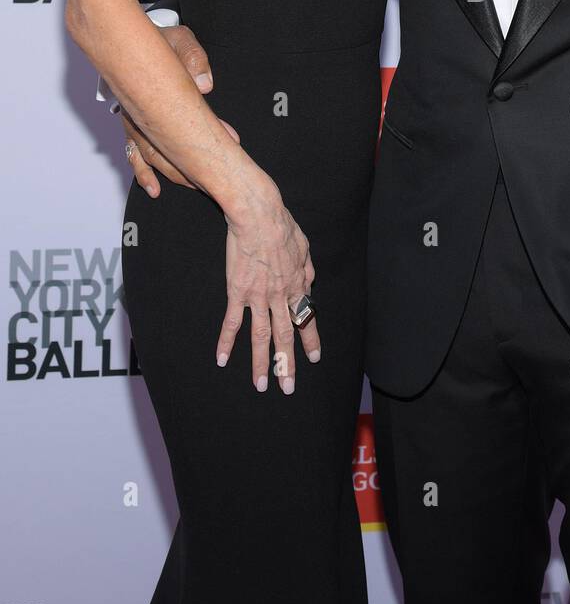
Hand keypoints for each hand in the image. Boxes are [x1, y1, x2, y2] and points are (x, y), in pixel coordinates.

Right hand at [120, 23, 237, 194]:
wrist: (128, 38)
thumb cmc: (155, 40)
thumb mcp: (178, 40)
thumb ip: (192, 57)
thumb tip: (205, 84)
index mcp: (154, 88)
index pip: (183, 114)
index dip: (208, 128)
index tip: (231, 138)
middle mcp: (140, 110)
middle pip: (166, 142)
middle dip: (193, 159)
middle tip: (216, 173)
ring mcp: (134, 119)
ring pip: (151, 154)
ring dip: (172, 171)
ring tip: (194, 185)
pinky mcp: (131, 124)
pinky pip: (135, 153)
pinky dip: (143, 171)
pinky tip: (153, 188)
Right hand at [218, 181, 320, 392]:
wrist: (260, 216)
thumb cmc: (282, 226)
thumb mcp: (305, 246)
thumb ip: (307, 269)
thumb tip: (310, 283)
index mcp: (297, 285)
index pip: (306, 319)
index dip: (310, 339)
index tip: (313, 358)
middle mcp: (280, 296)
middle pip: (285, 336)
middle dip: (287, 364)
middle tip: (288, 387)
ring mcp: (258, 297)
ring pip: (261, 336)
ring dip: (261, 362)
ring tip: (260, 385)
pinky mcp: (237, 292)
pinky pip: (232, 322)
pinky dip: (227, 342)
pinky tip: (222, 359)